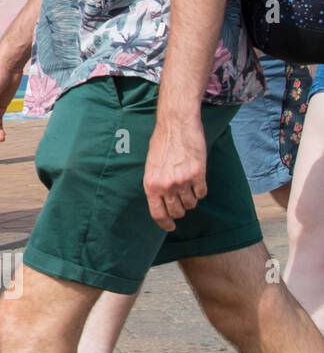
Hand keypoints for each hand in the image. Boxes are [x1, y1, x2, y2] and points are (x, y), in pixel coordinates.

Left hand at [143, 110, 207, 230]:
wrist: (176, 125)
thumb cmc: (161, 143)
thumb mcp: (151, 165)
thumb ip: (155, 184)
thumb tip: (161, 201)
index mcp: (150, 184)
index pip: (157, 213)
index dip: (165, 223)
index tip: (170, 227)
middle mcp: (166, 186)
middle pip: (177, 212)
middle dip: (180, 210)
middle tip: (181, 202)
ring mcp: (183, 181)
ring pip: (191, 204)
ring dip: (190, 199)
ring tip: (187, 185)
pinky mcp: (198, 174)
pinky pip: (202, 193)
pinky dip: (200, 190)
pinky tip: (196, 179)